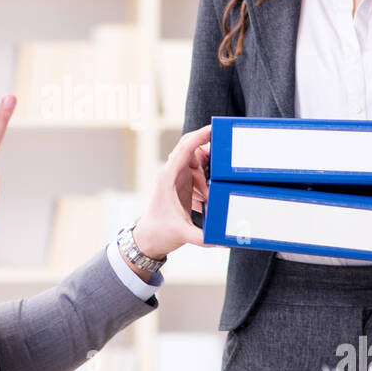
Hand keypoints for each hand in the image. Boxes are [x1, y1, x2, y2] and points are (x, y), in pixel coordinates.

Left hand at [128, 125, 211, 268]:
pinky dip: (205, 181)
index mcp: (168, 178)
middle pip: (190, 148)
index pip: (184, 149)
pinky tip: (205, 198)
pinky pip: (196, 173)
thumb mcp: (183, 235)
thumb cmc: (159, 233)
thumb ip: (204, 238)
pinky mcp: (180, 184)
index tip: (214, 129)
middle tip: (223, 158)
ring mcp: (175, 178)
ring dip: (206, 173)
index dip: (199, 136)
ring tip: (206, 196)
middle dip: (207, 150)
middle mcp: (170, 173)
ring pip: (195, 161)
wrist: (147, 240)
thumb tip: (224, 241)